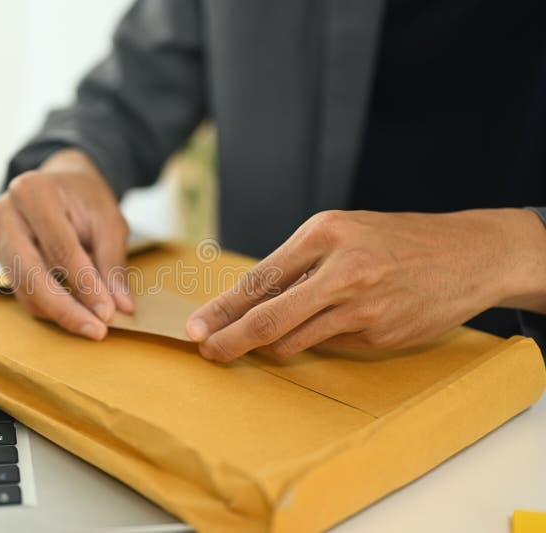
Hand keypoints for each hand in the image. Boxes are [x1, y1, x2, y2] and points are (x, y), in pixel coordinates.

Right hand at [0, 148, 132, 339]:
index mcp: (33, 191)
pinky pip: (22, 291)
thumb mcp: (110, 222)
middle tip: (96, 330)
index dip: (84, 284)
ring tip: (91, 326)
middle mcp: (5, 213)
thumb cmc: (86, 199)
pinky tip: (75, 315)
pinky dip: (49, 307)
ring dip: (58, 313)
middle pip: (31, 272)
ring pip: (24, 288)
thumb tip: (121, 306)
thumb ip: (114, 263)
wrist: (62, 184)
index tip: (107, 313)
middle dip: (65, 308)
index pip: (60, 248)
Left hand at [185, 209, 545, 361]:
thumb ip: (299, 264)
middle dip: (230, 340)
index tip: (196, 327)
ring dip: (273, 345)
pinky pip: (330, 344)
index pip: (258, 280)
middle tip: (207, 352)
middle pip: (269, 318)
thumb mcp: (344, 232)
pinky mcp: (379, 333)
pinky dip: (317, 339)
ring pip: (295, 339)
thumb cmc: (397, 240)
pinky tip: (331, 324)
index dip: (222, 309)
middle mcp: (340, 269)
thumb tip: (250, 303)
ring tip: (262, 340)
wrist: (470, 254)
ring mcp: (362, 305)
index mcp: (323, 233)